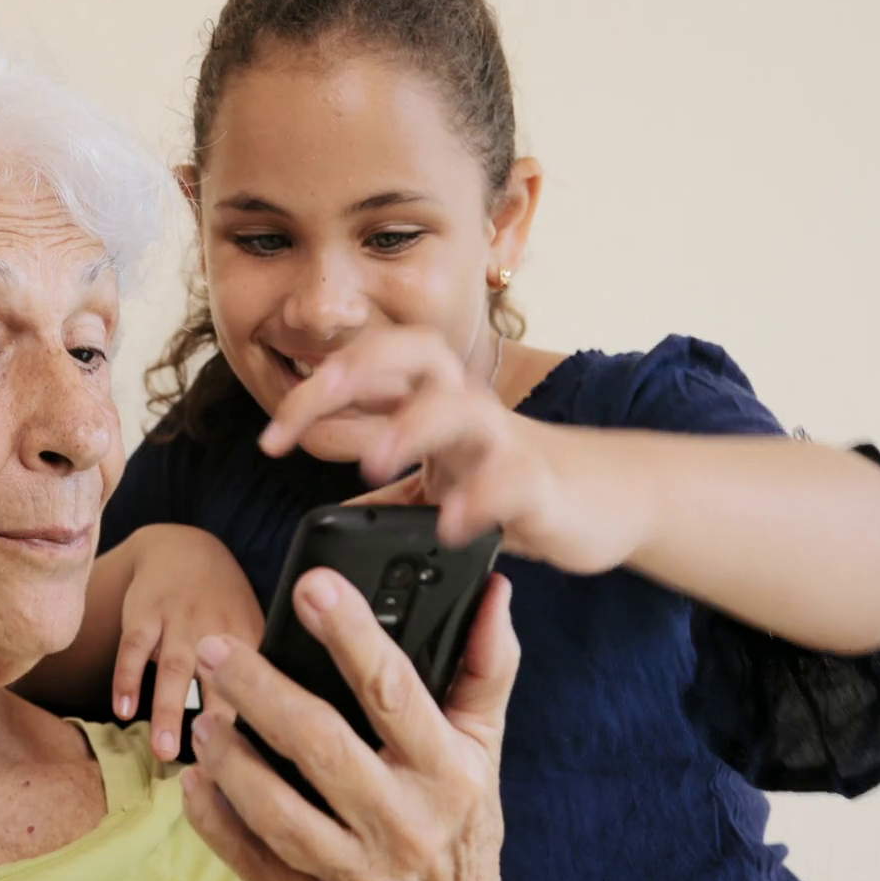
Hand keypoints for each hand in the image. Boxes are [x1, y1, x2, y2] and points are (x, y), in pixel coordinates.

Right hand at [112, 524, 264, 760]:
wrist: (182, 547)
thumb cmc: (223, 604)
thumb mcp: (252, 627)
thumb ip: (263, 672)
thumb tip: (280, 736)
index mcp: (252, 638)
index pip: (262, 684)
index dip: (262, 722)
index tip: (260, 767)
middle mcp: (218, 628)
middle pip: (220, 678)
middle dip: (217, 721)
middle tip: (214, 768)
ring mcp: (178, 620)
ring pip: (174, 667)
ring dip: (169, 710)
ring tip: (163, 752)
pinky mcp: (143, 614)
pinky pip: (133, 649)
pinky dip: (126, 679)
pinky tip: (124, 710)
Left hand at [182, 568, 519, 880]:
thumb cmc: (460, 817)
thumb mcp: (483, 744)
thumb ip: (485, 667)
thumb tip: (491, 593)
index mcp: (446, 773)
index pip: (394, 692)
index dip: (352, 635)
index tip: (313, 586)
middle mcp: (403, 825)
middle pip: (320, 748)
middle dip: (261, 692)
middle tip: (217, 651)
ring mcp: (357, 875)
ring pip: (277, 813)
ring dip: (231, 760)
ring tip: (206, 716)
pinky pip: (253, 862)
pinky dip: (216, 821)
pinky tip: (196, 781)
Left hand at [260, 326, 644, 573]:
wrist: (610, 501)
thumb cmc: (517, 481)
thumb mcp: (441, 482)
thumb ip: (390, 492)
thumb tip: (330, 513)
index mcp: (435, 402)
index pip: (368, 368)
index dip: (313, 391)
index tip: (270, 441)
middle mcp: (466, 406)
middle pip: (412, 352)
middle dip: (355, 369)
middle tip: (310, 406)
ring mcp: (504, 440)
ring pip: (457, 405)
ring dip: (409, 426)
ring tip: (373, 460)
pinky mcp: (540, 482)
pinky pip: (508, 479)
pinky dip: (477, 500)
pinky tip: (450, 528)